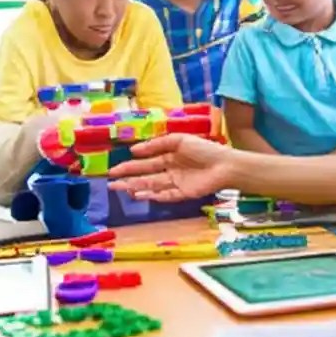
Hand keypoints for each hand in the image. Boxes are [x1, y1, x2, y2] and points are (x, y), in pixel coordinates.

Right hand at [107, 135, 235, 200]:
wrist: (224, 164)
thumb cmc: (204, 149)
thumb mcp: (179, 140)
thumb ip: (157, 144)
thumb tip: (134, 150)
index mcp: (169, 156)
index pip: (145, 162)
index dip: (130, 166)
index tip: (114, 170)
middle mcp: (170, 171)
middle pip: (145, 176)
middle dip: (128, 178)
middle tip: (111, 182)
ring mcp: (176, 183)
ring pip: (151, 186)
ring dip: (136, 187)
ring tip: (121, 189)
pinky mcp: (183, 194)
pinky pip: (164, 196)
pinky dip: (153, 196)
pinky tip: (140, 196)